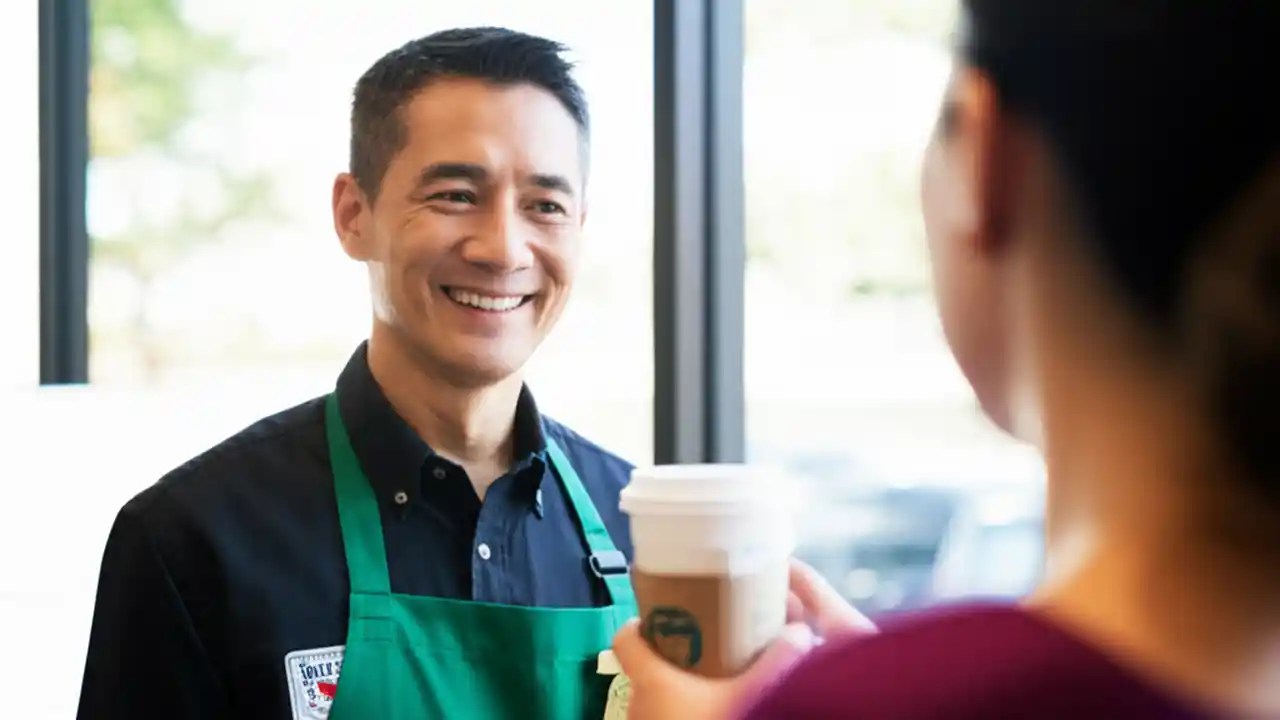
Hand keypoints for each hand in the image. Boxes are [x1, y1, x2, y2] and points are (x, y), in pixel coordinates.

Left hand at [613, 560, 875, 719]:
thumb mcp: (753, 699)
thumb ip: (777, 663)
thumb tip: (801, 632)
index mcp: (651, 680)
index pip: (626, 638)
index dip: (642, 623)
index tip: (668, 615)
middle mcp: (637, 703)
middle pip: (644, 667)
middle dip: (672, 655)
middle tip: (706, 646)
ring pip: (653, 698)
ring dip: (676, 690)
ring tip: (712, 682)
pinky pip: (661, 719)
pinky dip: (678, 713)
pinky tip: (708, 713)